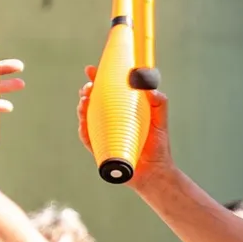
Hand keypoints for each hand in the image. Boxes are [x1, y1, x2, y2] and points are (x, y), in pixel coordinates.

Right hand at [78, 67, 173, 187]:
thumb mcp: (160, 119)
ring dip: (82, 107)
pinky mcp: (100, 150)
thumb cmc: (158, 145)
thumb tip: (149, 89)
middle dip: (87, 92)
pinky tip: (84, 121)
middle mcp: (110, 121)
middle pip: (93, 103)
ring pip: (86, 118)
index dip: (98, 80)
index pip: (107, 92)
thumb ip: (159, 102)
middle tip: (88, 86)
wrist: (156, 172)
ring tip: (85, 99)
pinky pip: (88, 138)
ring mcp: (104, 135)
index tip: (91, 70)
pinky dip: (83, 129)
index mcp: (122, 111)